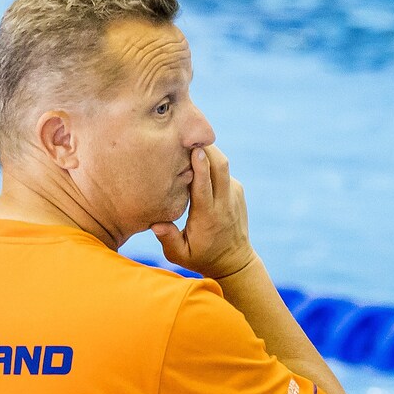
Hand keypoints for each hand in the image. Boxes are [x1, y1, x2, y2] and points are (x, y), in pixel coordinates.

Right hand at [151, 145, 256, 280]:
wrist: (234, 260)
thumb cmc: (201, 258)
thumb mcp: (179, 255)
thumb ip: (168, 239)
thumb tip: (155, 223)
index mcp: (208, 217)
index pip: (205, 186)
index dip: (201, 166)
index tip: (194, 147)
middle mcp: (224, 202)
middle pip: (220, 167)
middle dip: (207, 148)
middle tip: (189, 133)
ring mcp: (234, 194)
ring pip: (224, 166)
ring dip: (210, 152)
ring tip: (191, 140)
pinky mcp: (238, 191)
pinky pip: (224, 172)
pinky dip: (212, 163)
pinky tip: (198, 158)